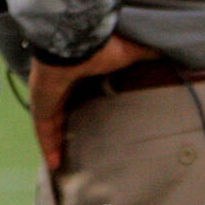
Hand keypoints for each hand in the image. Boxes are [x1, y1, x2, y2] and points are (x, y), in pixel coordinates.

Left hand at [29, 34, 161, 171]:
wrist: (74, 40)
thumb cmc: (101, 45)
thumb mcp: (128, 52)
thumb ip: (143, 54)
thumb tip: (163, 51)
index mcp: (78, 70)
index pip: (77, 90)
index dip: (82, 103)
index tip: (91, 118)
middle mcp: (60, 83)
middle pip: (62, 108)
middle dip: (67, 125)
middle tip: (76, 145)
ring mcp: (48, 95)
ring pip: (51, 123)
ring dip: (56, 140)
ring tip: (65, 161)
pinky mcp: (41, 104)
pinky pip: (42, 129)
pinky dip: (48, 145)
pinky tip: (54, 163)